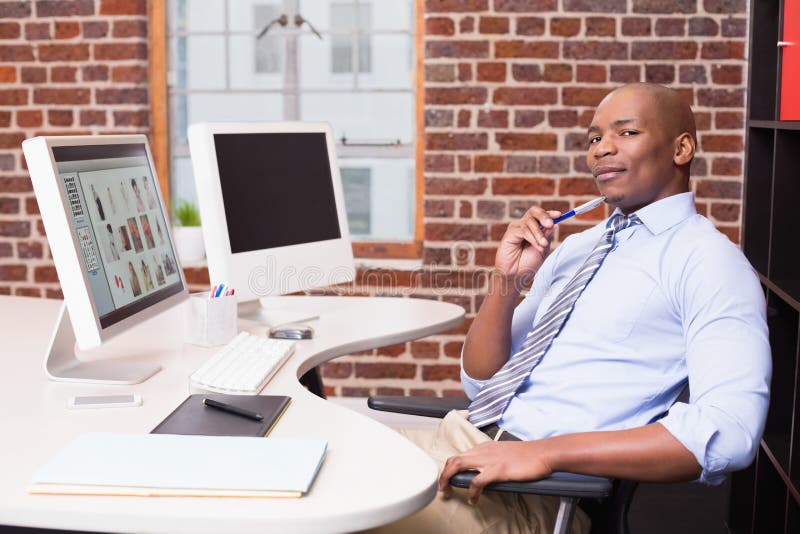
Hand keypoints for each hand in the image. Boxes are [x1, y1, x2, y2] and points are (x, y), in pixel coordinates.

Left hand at [437, 440, 552, 504]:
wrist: (543, 453)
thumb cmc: (528, 455)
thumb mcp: (505, 453)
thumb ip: (493, 458)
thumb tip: (486, 470)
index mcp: (485, 447)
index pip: (461, 455)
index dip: (451, 467)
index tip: (448, 478)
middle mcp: (483, 451)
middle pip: (454, 459)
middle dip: (444, 473)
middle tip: (442, 487)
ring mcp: (489, 460)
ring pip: (459, 465)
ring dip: (448, 478)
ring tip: (447, 491)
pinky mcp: (498, 470)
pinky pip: (477, 481)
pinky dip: (472, 491)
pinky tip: (473, 499)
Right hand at [495, 207, 560, 278]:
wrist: (517, 276)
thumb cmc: (528, 264)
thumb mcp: (543, 249)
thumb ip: (547, 236)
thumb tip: (554, 224)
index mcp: (532, 228)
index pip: (540, 215)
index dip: (549, 213)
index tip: (559, 215)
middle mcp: (523, 225)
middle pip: (533, 211)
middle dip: (544, 216)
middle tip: (550, 224)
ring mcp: (516, 229)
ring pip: (529, 222)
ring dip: (539, 234)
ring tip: (543, 245)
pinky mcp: (509, 234)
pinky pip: (523, 230)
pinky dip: (532, 238)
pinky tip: (537, 246)